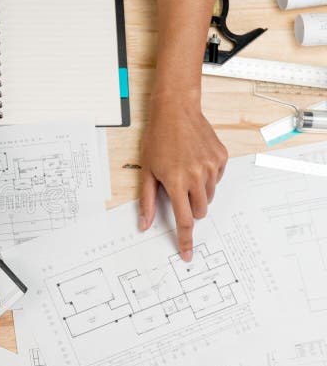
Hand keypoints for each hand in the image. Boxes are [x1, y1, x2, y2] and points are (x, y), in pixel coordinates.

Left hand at [138, 93, 227, 259]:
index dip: (185, 240)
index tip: (187, 254)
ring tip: (184, 171)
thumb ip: (146, 200)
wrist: (176, 111)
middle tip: (179, 192)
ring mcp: (212, 167)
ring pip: (209, 196)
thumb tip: (143, 225)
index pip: (184, 220)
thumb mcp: (146, 171)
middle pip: (200, 211)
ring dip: (198, 192)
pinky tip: (194, 160)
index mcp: (176, 182)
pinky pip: (216, 178)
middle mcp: (197, 176)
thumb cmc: (157, 139)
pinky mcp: (221, 158)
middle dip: (191, 209)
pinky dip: (206, 176)